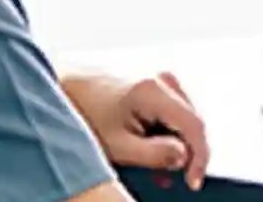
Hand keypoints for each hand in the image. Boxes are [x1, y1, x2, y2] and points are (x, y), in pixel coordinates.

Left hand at [62, 71, 209, 191]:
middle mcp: (162, 80)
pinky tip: (151, 149)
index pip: (195, 125)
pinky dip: (167, 134)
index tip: (193, 182)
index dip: (200, 157)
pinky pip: (173, 113)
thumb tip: (185, 158)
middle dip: (185, 153)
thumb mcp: (117, 145)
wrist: (62, 88)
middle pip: (192, 122)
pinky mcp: (154, 85)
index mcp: (154, 90)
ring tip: (155, 169)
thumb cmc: (84, 114)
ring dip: (176, 145)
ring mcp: (159, 80)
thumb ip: (155, 154)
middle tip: (168, 178)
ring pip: (184, 120)